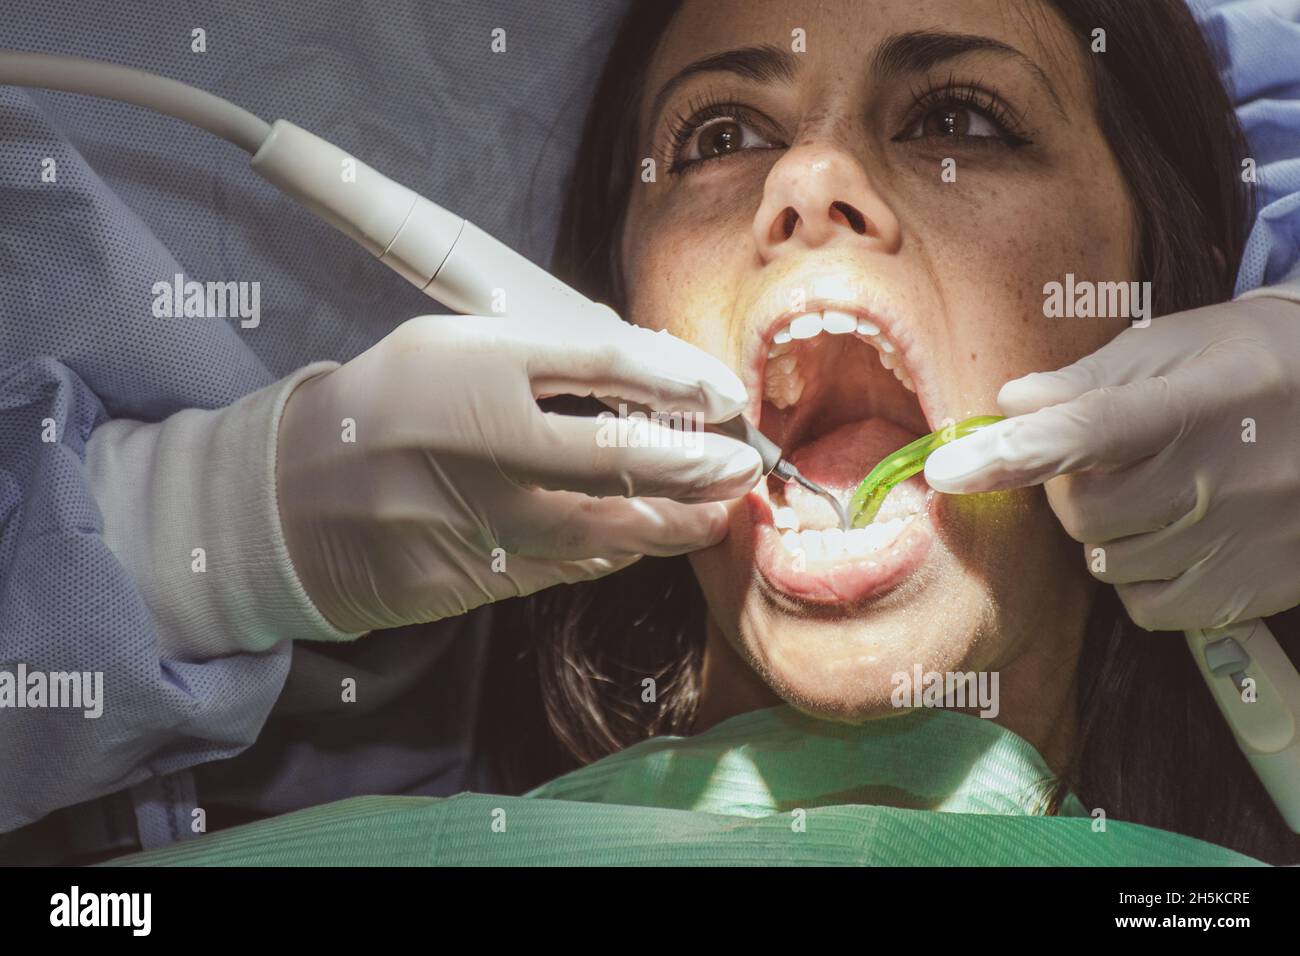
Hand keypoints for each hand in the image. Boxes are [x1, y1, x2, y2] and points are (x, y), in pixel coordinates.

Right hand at [276, 305, 761, 632]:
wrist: (294, 497)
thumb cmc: (388, 406)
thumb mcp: (451, 348)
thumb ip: (541, 360)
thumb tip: (643, 383)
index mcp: (476, 364)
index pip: (605, 363)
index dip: (678, 380)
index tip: (723, 394)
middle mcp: (483, 442)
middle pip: (620, 457)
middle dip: (698, 464)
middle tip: (743, 464)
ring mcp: (478, 519)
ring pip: (605, 528)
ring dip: (674, 522)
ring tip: (716, 511)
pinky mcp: (473, 575)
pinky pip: (569, 566)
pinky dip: (616, 552)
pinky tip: (647, 539)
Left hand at [925, 293, 1299, 630]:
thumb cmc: (1245, 368)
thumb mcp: (1175, 347)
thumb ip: (1086, 379)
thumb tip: (1010, 404)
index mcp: (1196, 404)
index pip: (1088, 432)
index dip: (1011, 453)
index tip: (947, 469)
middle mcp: (1224, 479)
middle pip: (1083, 513)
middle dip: (1074, 489)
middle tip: (1114, 460)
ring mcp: (1242, 543)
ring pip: (1108, 563)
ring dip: (1110, 533)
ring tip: (1162, 492)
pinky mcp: (1250, 592)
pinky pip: (1145, 606)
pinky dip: (1140, 577)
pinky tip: (1178, 535)